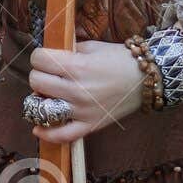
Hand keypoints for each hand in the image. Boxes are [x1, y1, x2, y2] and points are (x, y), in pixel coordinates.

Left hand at [27, 40, 145, 144]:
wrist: (145, 79)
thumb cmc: (119, 59)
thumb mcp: (92, 47)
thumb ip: (69, 51)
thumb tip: (48, 56)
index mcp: (77, 66)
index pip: (39, 59)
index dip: (39, 55)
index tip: (45, 56)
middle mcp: (77, 89)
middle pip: (37, 81)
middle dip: (39, 74)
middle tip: (49, 73)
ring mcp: (82, 110)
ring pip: (42, 107)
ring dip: (40, 98)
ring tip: (47, 93)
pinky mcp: (90, 125)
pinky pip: (62, 135)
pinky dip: (47, 134)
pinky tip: (38, 128)